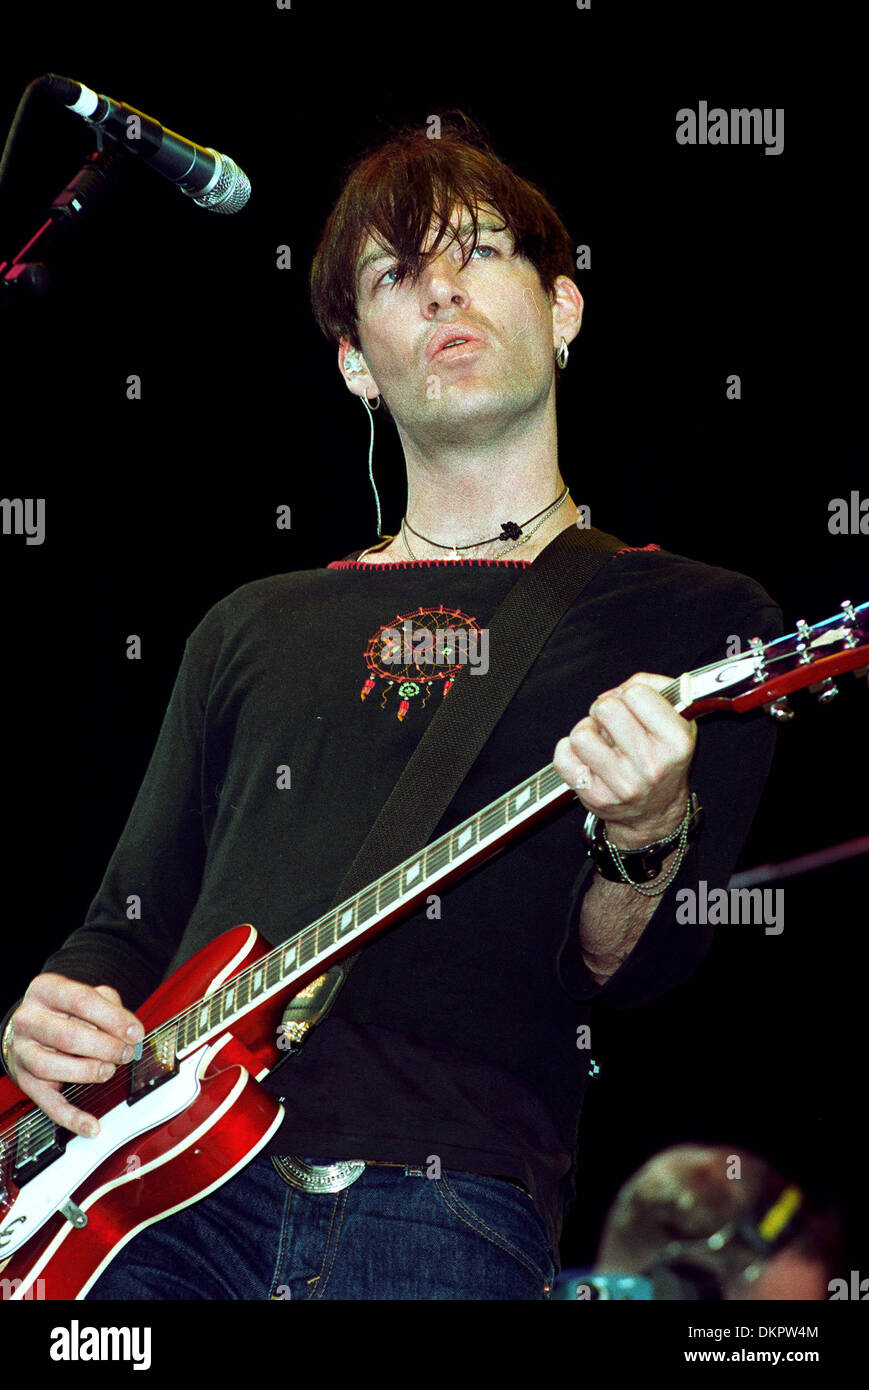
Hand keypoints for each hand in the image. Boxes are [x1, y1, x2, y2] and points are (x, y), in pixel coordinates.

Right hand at [4, 974, 143, 1137]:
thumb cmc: (63, 1009)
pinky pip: (47, 1104)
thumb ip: (109, 1006)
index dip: (113, 1018)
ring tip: (108, 1070)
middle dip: (105, 1047)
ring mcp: (22, 1051)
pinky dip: (72, 1118)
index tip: (135, 1032)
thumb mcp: (86, 994)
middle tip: (126, 1053)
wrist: (29, 1024)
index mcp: (45, 990)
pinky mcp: (25, 1080)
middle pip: (68, 1036)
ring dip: (88, 1072)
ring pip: (51, 1067)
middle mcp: (28, 1020)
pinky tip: (92, 1126)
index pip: (82, 1000)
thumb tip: (131, 1030)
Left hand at [553, 672, 696, 849]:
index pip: (637, 693)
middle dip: (605, 710)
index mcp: (677, 742)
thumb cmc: (663, 760)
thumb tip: (619, 688)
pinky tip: (586, 758)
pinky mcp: (595, 798)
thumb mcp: (678, 720)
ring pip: (581, 734)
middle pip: (605, 709)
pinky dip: (569, 752)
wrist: (654, 813)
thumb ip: (656, 687)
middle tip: (612, 724)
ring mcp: (623, 785)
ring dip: (586, 732)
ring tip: (600, 742)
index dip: (630, 694)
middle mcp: (652, 766)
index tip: (633, 707)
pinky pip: (563, 757)